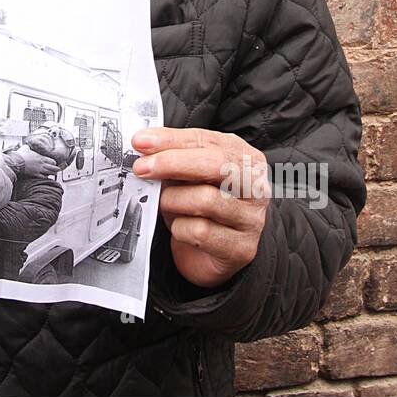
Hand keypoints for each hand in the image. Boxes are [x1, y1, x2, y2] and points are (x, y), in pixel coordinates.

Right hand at [2, 145, 58, 178]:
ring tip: (54, 174)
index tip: (53, 164)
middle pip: (53, 167)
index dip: (53, 163)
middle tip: (57, 170)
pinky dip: (46, 178)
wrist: (16, 162)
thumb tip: (26, 146)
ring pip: (50, 173)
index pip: (52, 161)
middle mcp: (42, 164)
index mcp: (41, 157)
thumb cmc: (21, 155)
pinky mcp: (35, 175)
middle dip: (55, 169)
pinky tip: (46, 178)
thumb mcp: (25, 148)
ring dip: (52, 173)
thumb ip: (27, 147)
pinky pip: (43, 177)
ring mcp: (39, 170)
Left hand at [130, 127, 268, 288]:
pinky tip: (180, 228)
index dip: (171, 140)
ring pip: (205, 199)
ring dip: (173, 201)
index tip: (141, 142)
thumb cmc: (200, 210)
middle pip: (215, 165)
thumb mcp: (189, 176)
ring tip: (165, 204)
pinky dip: (180, 229)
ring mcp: (251, 218)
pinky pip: (200, 232)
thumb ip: (174, 157)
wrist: (211, 255)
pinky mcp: (242, 248)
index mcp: (244, 158)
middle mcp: (255, 185)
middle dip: (172, 163)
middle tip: (143, 168)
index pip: (207, 141)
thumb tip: (144, 144)